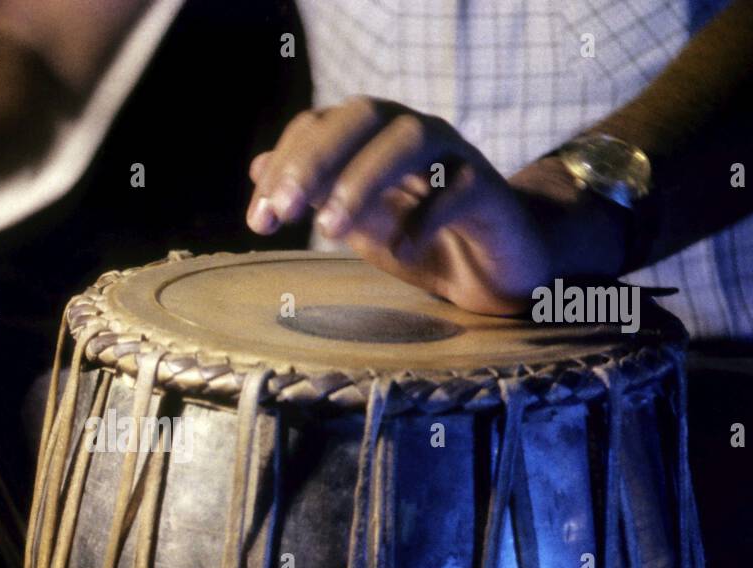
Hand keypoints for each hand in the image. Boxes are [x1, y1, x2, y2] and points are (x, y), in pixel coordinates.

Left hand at [247, 98, 628, 314]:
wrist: (495, 267)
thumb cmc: (422, 236)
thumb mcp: (357, 219)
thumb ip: (315, 192)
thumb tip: (257, 168)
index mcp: (375, 137)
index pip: (321, 126)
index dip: (285, 165)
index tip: (259, 220)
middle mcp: (415, 133)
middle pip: (364, 115)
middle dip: (316, 160)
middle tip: (284, 213)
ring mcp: (458, 157)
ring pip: (412, 138)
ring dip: (363, 179)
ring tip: (330, 230)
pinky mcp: (493, 193)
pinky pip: (462, 188)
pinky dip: (427, 216)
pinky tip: (400, 249)